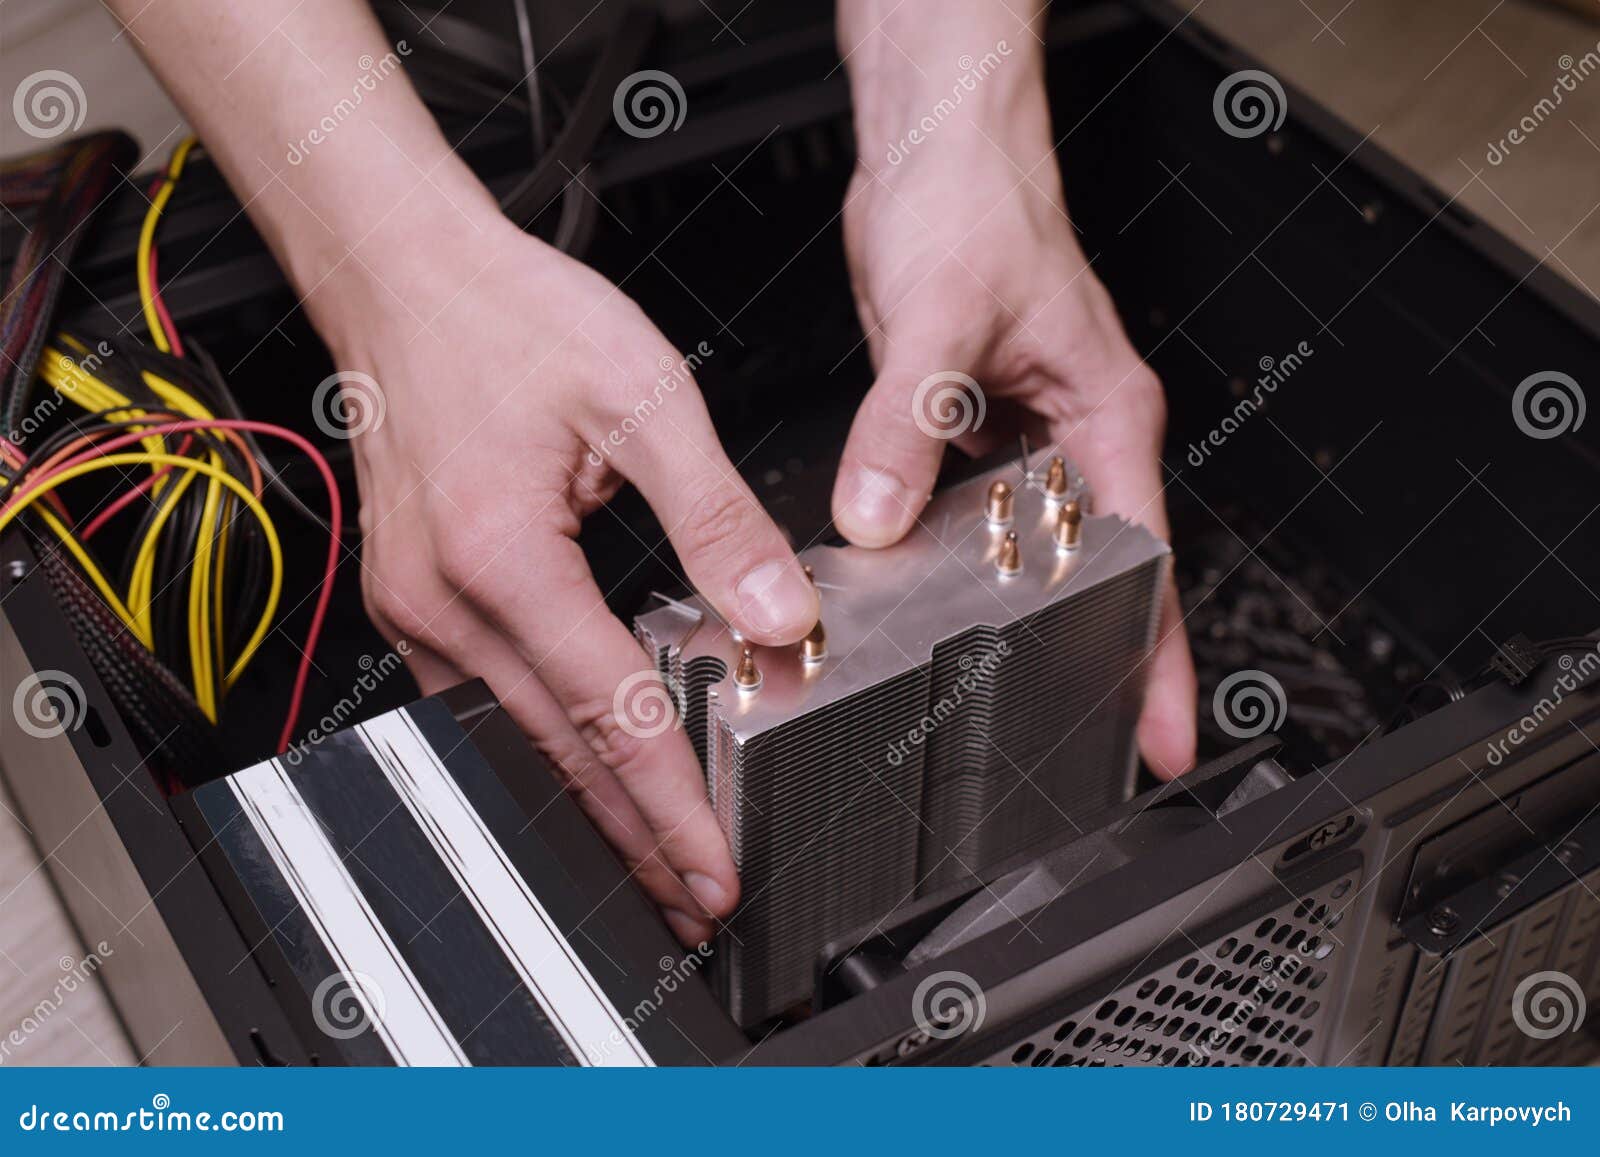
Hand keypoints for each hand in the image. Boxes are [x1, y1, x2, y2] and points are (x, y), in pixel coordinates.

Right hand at [322, 218, 818, 942]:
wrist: (404, 274)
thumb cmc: (508, 318)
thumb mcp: (643, 400)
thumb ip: (717, 517)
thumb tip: (777, 608)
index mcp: (503, 557)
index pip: (610, 715)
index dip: (671, 803)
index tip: (712, 866)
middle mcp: (445, 598)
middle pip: (557, 752)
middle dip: (632, 837)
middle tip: (688, 900)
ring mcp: (415, 604)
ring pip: (514, 737)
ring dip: (584, 805)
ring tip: (647, 860)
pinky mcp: (411, 594)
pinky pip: (478, 698)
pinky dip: (538, 744)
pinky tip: (577, 770)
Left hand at [834, 89, 1196, 776]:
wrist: (935, 147)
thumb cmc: (976, 200)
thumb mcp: (938, 318)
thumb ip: (907, 424)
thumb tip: (879, 513)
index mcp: (1105, 415)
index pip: (1143, 556)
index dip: (1153, 652)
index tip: (1159, 732)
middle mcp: (1075, 432)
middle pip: (1093, 568)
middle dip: (1093, 654)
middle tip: (1075, 743)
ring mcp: (1023, 430)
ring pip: (1029, 547)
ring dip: (1015, 610)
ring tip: (1003, 694)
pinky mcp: (971, 421)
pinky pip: (973, 511)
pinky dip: (955, 557)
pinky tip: (925, 593)